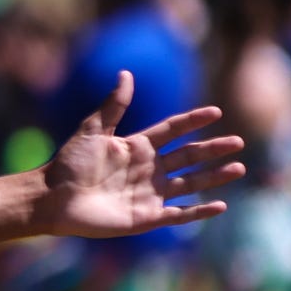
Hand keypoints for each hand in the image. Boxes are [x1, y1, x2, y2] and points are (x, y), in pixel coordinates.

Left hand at [42, 72, 244, 238]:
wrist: (51, 199)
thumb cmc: (68, 163)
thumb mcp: (92, 130)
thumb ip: (113, 105)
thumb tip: (126, 73)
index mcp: (137, 147)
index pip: (172, 130)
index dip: (192, 121)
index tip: (214, 112)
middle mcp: (148, 170)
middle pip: (189, 156)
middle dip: (213, 149)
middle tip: (237, 142)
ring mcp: (149, 193)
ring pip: (190, 183)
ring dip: (214, 176)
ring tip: (239, 167)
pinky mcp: (146, 217)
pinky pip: (179, 214)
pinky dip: (199, 211)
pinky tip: (220, 205)